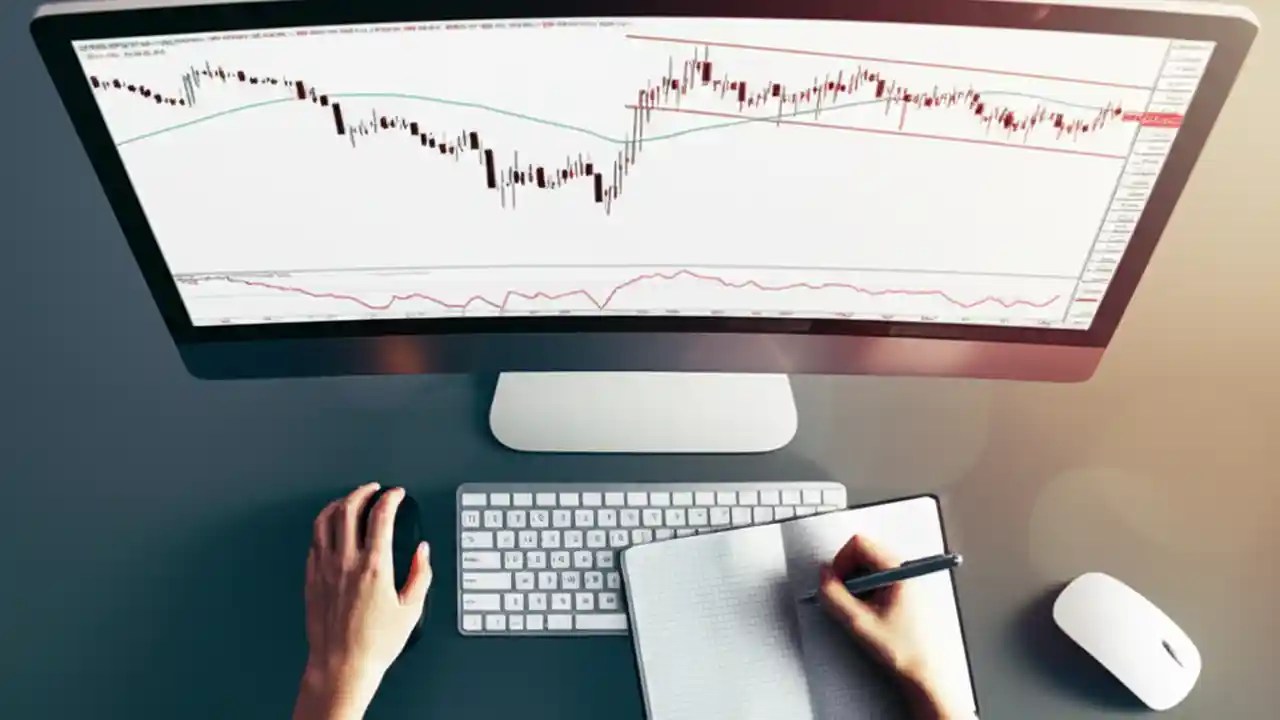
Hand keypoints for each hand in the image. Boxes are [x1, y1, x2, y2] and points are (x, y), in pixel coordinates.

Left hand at [293, 483, 431, 719]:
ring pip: (325, 521)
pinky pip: (314, 541)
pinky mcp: (312, 579)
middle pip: (348, 509)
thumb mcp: (411, 609)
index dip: (390, 498)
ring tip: (349, 499)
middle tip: (373, 489)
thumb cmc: (374, 644)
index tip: (396, 494)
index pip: (380, 516)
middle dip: (363, 491)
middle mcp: (347, 563)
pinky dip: (324, 526)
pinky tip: (332, 528)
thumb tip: (421, 552)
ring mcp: (325, 569)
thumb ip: (420, 575)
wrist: (341, 666)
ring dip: (339, 503)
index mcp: (375, 567)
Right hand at [818, 535, 972, 719]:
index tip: (834, 581)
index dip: (840, 560)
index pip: (859, 544)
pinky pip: (872, 578)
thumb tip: (822, 576)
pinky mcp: (898, 589)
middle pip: (861, 552)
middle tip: (843, 597)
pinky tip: (866, 612)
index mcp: (896, 571)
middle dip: (845, 572)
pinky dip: (862, 591)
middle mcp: (900, 570)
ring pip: (865, 565)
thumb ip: (835, 596)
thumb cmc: (901, 649)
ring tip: (857, 608)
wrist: (921, 671)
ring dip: (853, 583)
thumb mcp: (860, 623)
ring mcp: (900, 579)